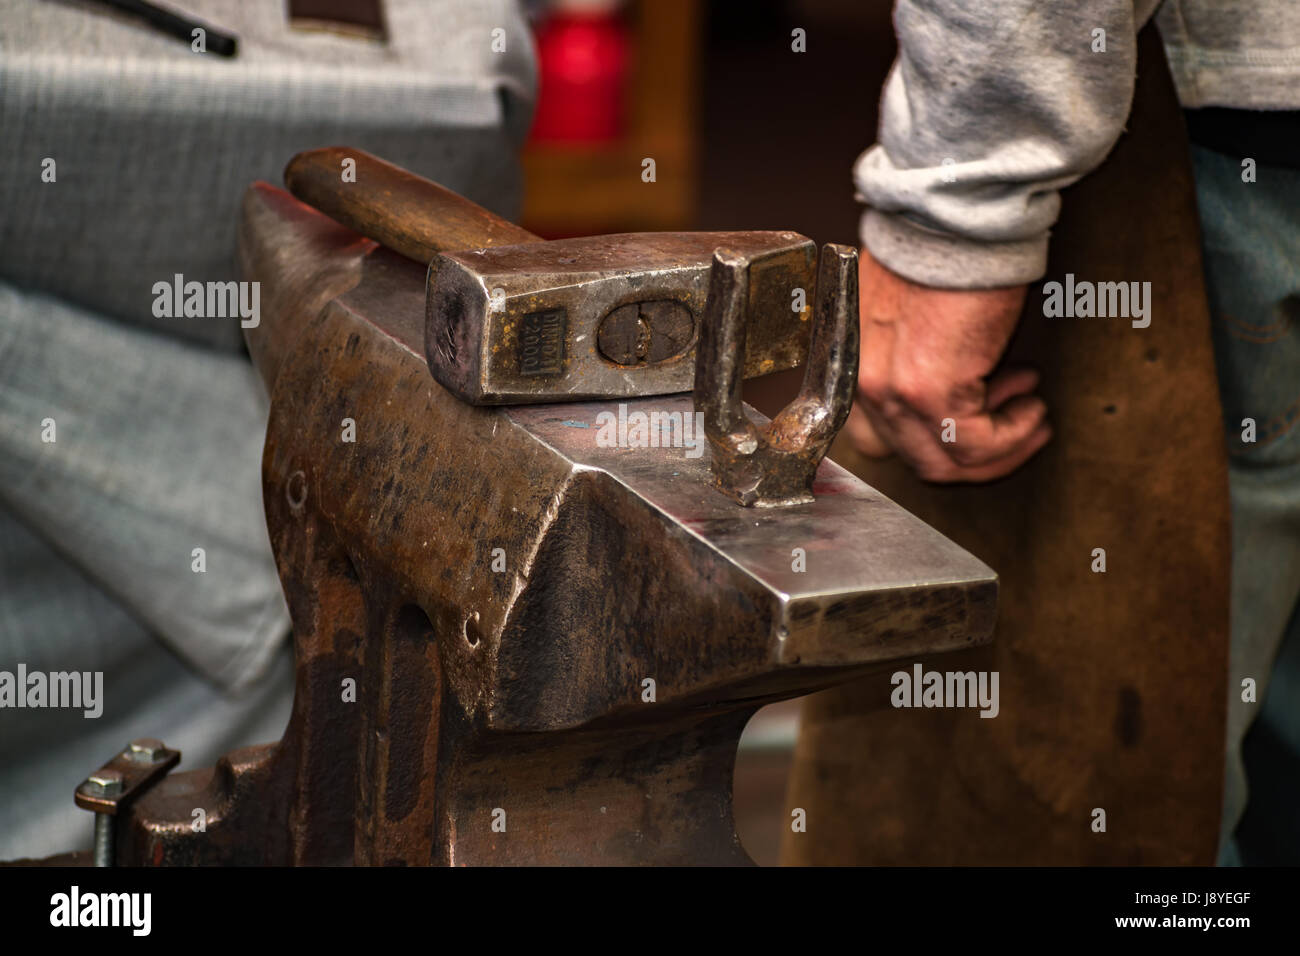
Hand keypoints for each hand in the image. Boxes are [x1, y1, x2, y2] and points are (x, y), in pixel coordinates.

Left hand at [847, 247, 1050, 481]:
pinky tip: (1031, 407)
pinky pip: (975, 444)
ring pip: (945, 462)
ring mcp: (893, 392)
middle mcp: (863, 384)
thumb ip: (907, 353)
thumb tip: (949, 379)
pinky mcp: (930, 391)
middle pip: (915, 457)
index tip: (978, 418)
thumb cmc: (938, 245)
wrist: (952, 216)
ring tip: (1029, 415)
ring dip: (997, 449)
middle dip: (972, 452)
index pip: (880, 439)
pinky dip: (1011, 436)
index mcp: (853, 364)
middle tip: (1013, 423)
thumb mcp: (903, 310)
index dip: (934, 439)